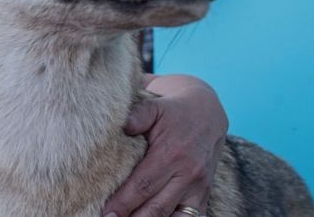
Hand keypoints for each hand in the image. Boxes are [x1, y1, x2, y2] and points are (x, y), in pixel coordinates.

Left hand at [102, 75, 226, 216]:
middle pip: (157, 207)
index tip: (106, 213)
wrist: (207, 113)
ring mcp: (199, 188)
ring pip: (174, 216)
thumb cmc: (173, 112)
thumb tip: (121, 126)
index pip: (143, 185)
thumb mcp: (155, 107)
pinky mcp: (204, 195)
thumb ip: (137, 116)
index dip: (123, 202)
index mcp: (172, 154)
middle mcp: (188, 174)